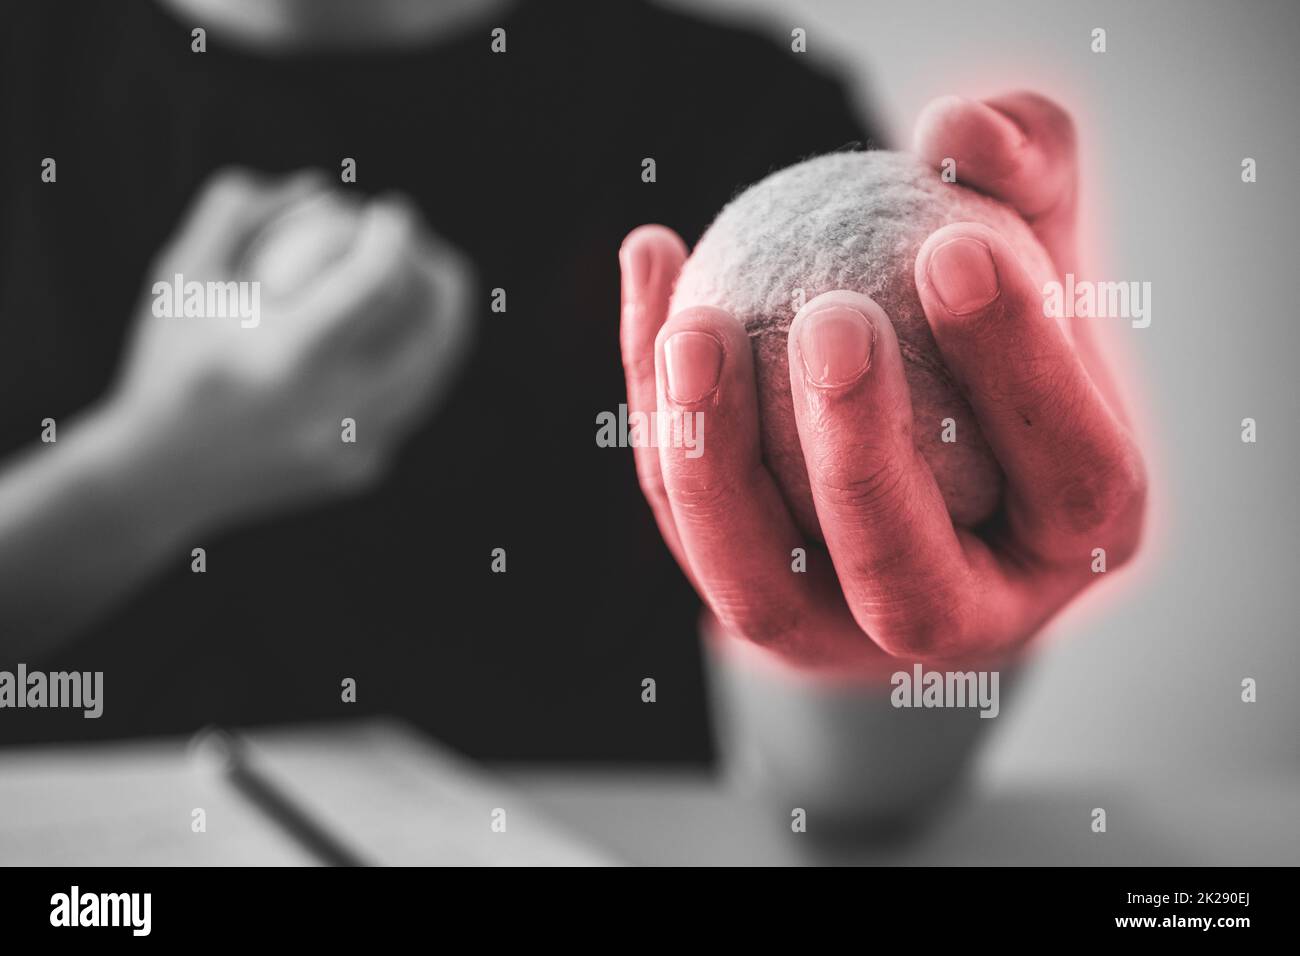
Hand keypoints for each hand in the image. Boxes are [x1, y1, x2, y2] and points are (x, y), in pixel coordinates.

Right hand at [111, 167, 473, 530]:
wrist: (158, 478)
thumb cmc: (167, 361)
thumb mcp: (180, 274)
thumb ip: (239, 211)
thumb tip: (321, 184)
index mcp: (288, 357)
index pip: (376, 282)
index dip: (396, 237)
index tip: (391, 209)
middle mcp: (332, 410)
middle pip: (431, 331)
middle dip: (441, 278)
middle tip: (423, 246)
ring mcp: (354, 448)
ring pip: (432, 373)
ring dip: (439, 322)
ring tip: (425, 283)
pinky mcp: (362, 471)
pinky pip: (409, 404)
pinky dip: (412, 364)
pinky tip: (403, 333)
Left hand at [619, 92, 1145, 668]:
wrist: (923, 430)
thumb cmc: (989, 324)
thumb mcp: (1034, 235)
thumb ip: (1028, 170)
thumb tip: (960, 132)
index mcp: (1073, 535)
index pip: (1069, 473)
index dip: (1019, 369)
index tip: (953, 248)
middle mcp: (964, 615)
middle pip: (908, 582)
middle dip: (863, 459)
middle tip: (830, 318)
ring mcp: (841, 634)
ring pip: (760, 588)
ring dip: (714, 460)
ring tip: (694, 321)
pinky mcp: (747, 608)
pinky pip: (683, 522)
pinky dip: (656, 408)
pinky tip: (655, 264)